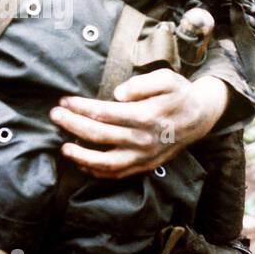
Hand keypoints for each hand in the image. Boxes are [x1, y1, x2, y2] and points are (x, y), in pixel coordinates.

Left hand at [49, 70, 228, 179]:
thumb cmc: (179, 94)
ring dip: (81, 156)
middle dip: (72, 125)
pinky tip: (82, 163)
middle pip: (99, 135)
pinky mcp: (144, 166)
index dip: (80, 107)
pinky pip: (117, 174)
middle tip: (55, 116)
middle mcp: (143, 139)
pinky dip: (97, 172)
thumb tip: (118, 94)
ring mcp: (143, 157)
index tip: (65, 101)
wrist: (200, 117)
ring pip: (105, 162)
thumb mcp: (167, 79)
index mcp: (146, 116)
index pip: (104, 113)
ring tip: (63, 147)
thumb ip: (142, 83)